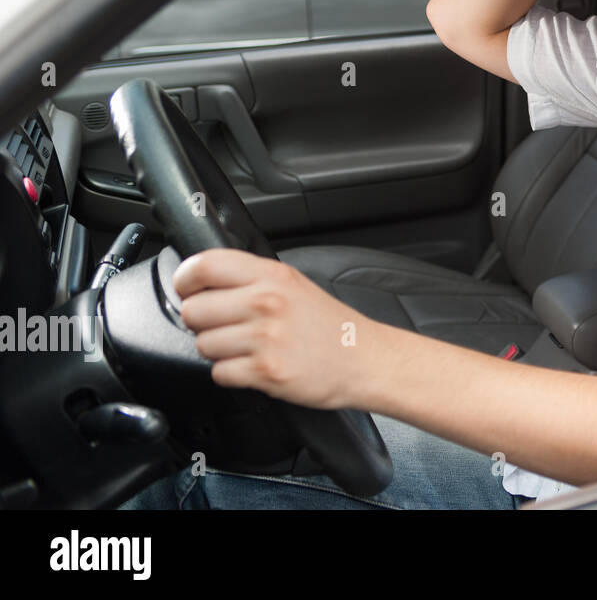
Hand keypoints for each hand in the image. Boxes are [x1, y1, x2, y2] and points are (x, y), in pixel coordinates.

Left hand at [174, 248, 381, 409]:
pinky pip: (220, 374)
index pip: (204, 266)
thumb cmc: (331, 326)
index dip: (186, 280)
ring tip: (247, 348)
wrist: (366, 360)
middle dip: (201, 322)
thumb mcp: (295, 285)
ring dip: (218, 351)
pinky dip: (232, 374)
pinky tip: (254, 366)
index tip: (189, 290)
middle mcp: (267, 302)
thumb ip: (253, 279)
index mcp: (272, 276)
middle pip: (193, 310)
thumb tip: (205, 282)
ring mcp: (266, 338)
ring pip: (203, 345)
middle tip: (223, 326)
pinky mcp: (266, 371)